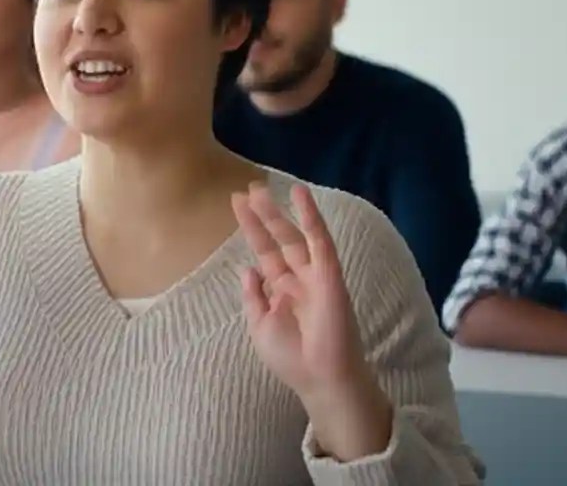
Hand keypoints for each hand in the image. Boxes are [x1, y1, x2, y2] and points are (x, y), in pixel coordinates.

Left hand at [232, 182, 391, 460]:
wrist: (319, 379)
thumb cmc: (290, 359)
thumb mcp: (260, 326)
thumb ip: (253, 297)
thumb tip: (247, 269)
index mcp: (281, 290)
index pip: (265, 252)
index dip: (252, 229)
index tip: (236, 205)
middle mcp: (298, 278)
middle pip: (278, 239)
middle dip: (262, 215)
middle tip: (246, 189)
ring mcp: (314, 275)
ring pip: (295, 235)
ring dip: (278, 212)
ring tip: (259, 188)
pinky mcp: (330, 275)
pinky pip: (321, 241)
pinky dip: (312, 217)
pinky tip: (301, 195)